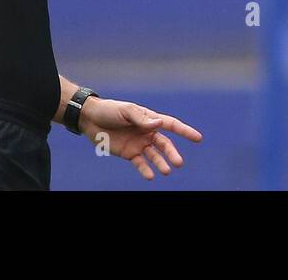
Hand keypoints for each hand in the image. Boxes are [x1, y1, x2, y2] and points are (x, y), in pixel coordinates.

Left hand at [79, 98, 202, 180]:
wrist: (90, 119)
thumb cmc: (110, 110)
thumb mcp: (126, 111)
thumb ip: (142, 119)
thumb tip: (160, 124)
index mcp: (149, 119)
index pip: (171, 125)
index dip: (184, 131)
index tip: (198, 138)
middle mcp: (147, 132)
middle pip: (164, 144)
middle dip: (172, 153)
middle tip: (179, 163)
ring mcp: (138, 144)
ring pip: (155, 156)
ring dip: (161, 164)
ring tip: (166, 171)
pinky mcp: (129, 153)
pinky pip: (140, 163)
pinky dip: (146, 170)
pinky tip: (151, 176)